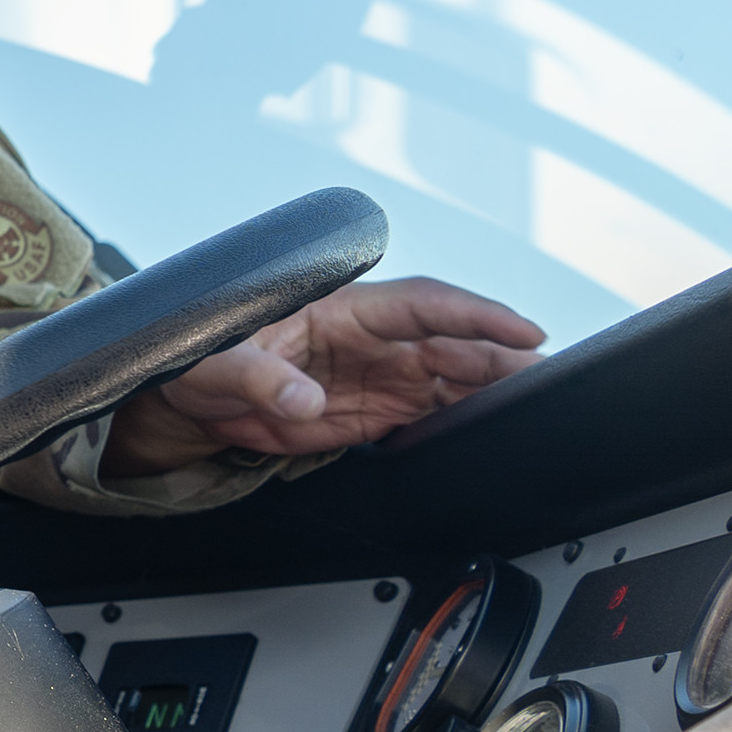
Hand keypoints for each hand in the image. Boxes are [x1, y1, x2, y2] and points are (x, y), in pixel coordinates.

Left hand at [102, 276, 543, 476]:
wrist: (182, 399)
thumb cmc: (196, 355)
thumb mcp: (216, 360)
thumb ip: (261, 377)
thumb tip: (303, 400)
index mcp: (340, 308)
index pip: (423, 303)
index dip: (477, 314)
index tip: (523, 330)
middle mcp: (368, 339)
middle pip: (452, 342)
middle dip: (504, 356)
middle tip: (550, 376)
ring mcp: (374, 376)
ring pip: (451, 377)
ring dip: (494, 388)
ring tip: (538, 403)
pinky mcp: (370, 413)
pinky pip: (429, 413)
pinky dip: (464, 419)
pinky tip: (493, 427)